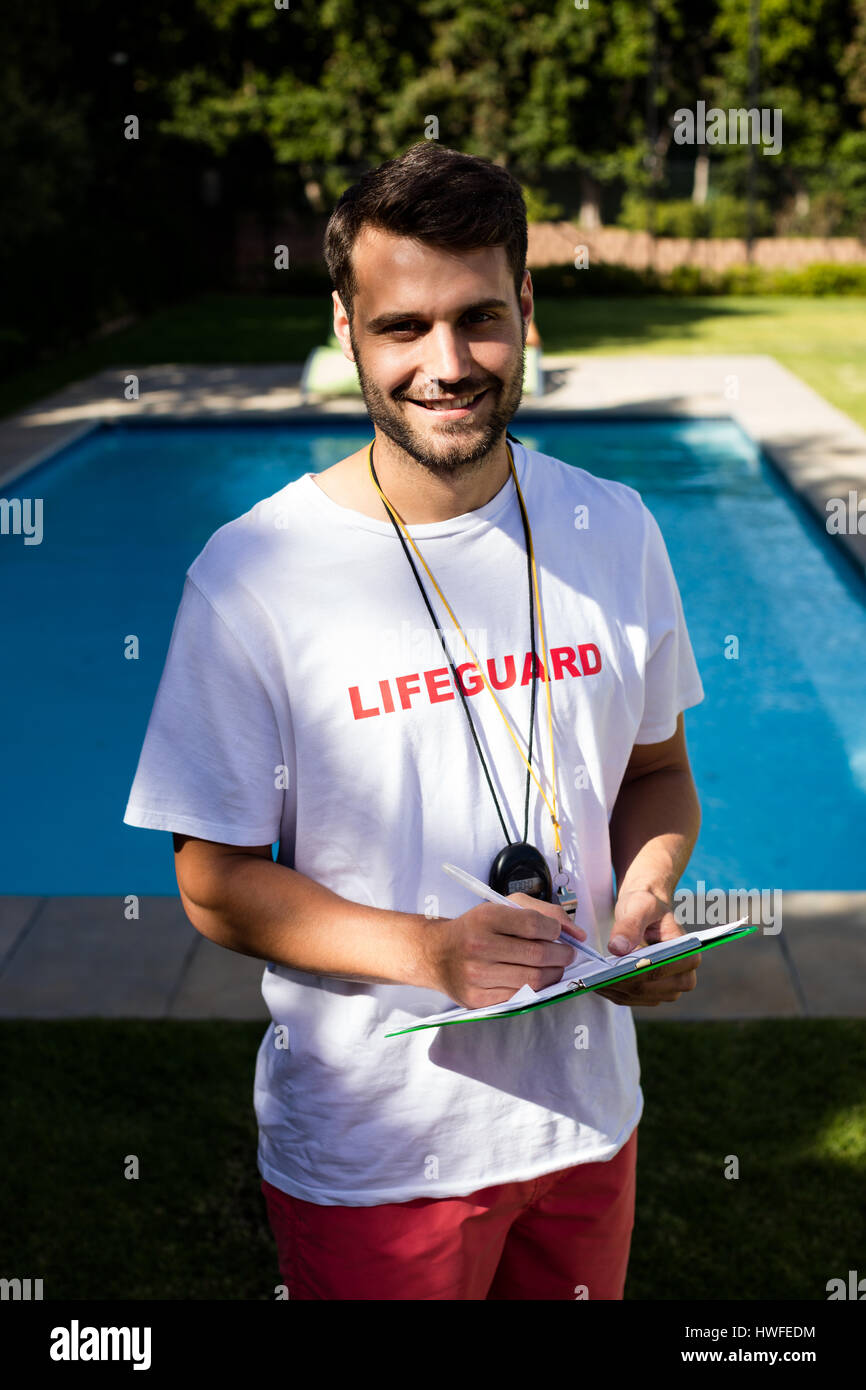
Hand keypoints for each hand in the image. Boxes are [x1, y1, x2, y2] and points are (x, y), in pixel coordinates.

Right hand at [423, 893, 586, 1009]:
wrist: (437, 953)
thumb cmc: (475, 928)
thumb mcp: (502, 907)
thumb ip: (543, 911)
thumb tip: (577, 933)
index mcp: (485, 918)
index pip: (533, 924)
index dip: (556, 929)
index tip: (559, 932)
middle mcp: (478, 946)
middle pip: (538, 954)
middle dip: (562, 954)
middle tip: (567, 952)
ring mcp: (477, 975)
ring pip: (534, 979)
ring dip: (554, 973)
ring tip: (555, 965)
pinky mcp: (477, 999)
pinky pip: (520, 996)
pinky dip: (537, 988)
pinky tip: (537, 978)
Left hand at [595, 888, 700, 1007]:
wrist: (644, 913)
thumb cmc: (647, 907)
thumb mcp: (640, 907)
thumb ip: (630, 925)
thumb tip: (618, 948)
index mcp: (688, 954)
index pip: (660, 969)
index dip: (635, 971)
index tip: (611, 968)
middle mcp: (683, 977)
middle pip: (647, 987)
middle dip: (619, 982)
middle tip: (593, 975)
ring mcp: (667, 990)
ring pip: (636, 996)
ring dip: (613, 989)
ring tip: (590, 978)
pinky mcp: (651, 995)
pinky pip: (629, 998)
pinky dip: (611, 991)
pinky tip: (596, 981)